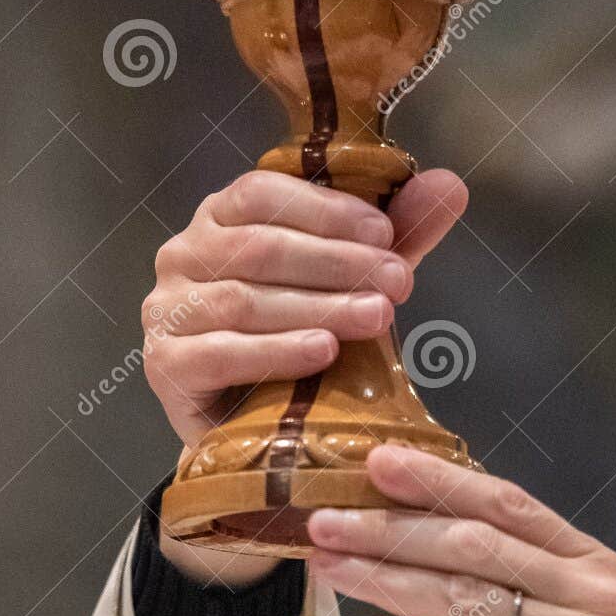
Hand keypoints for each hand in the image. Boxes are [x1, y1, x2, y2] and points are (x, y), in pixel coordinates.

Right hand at [142, 168, 467, 448]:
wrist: (250, 429)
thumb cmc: (297, 339)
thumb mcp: (351, 282)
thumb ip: (395, 236)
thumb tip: (450, 186)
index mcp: (220, 218)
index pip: (264, 193)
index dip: (327, 211)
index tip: (386, 235)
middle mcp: (183, 255)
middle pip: (261, 248)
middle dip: (338, 264)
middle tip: (398, 283)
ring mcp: (167, 311)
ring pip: (244, 300)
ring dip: (319, 307)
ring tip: (376, 319)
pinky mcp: (164, 365)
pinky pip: (220, 352)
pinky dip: (275, 351)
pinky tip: (322, 352)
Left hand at [308, 445, 615, 615]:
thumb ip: (542, 596)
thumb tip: (449, 566)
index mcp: (597, 568)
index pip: (507, 503)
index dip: (438, 478)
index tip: (376, 460)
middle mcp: (593, 595)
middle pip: (474, 544)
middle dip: (390, 529)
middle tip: (322, 520)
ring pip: (467, 599)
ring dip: (387, 580)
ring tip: (329, 570)